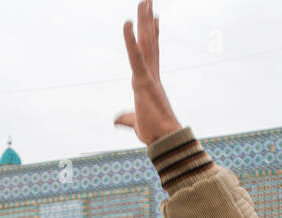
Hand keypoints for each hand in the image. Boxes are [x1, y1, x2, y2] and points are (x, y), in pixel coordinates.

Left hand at [113, 1, 180, 145]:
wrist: (164, 140)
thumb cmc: (153, 132)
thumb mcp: (135, 122)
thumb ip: (126, 118)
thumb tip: (117, 120)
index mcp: (150, 81)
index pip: (151, 54)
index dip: (153, 36)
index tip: (154, 20)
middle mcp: (151, 74)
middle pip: (149, 42)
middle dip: (148, 21)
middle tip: (148, 2)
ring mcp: (149, 76)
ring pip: (146, 42)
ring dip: (144, 21)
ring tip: (145, 1)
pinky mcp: (144, 80)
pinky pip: (135, 55)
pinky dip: (130, 39)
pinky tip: (127, 23)